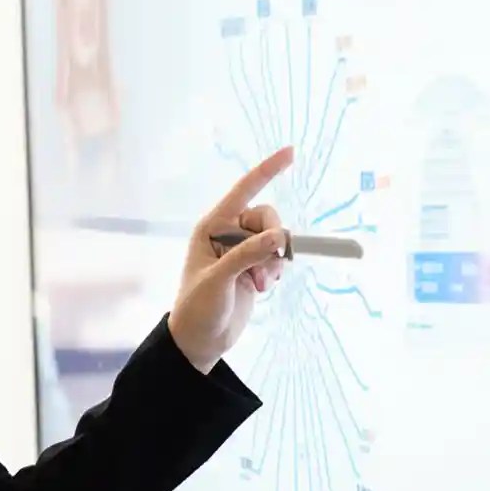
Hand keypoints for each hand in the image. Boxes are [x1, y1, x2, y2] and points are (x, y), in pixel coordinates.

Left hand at [167, 146, 292, 373]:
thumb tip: (279, 237)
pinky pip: (278, 257)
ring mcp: (242, 250)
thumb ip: (248, 254)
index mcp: (212, 226)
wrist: (201, 338)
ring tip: (260, 283)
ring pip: (276, 239)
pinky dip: (276, 270)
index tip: (291, 152)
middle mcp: (227, 233)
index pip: (243, 191)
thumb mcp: (220, 279)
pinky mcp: (254, 267)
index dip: (266, 171)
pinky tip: (262, 287)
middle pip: (267, 217)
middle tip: (266, 266)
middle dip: (274, 239)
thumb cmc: (198, 306)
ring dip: (275, 260)